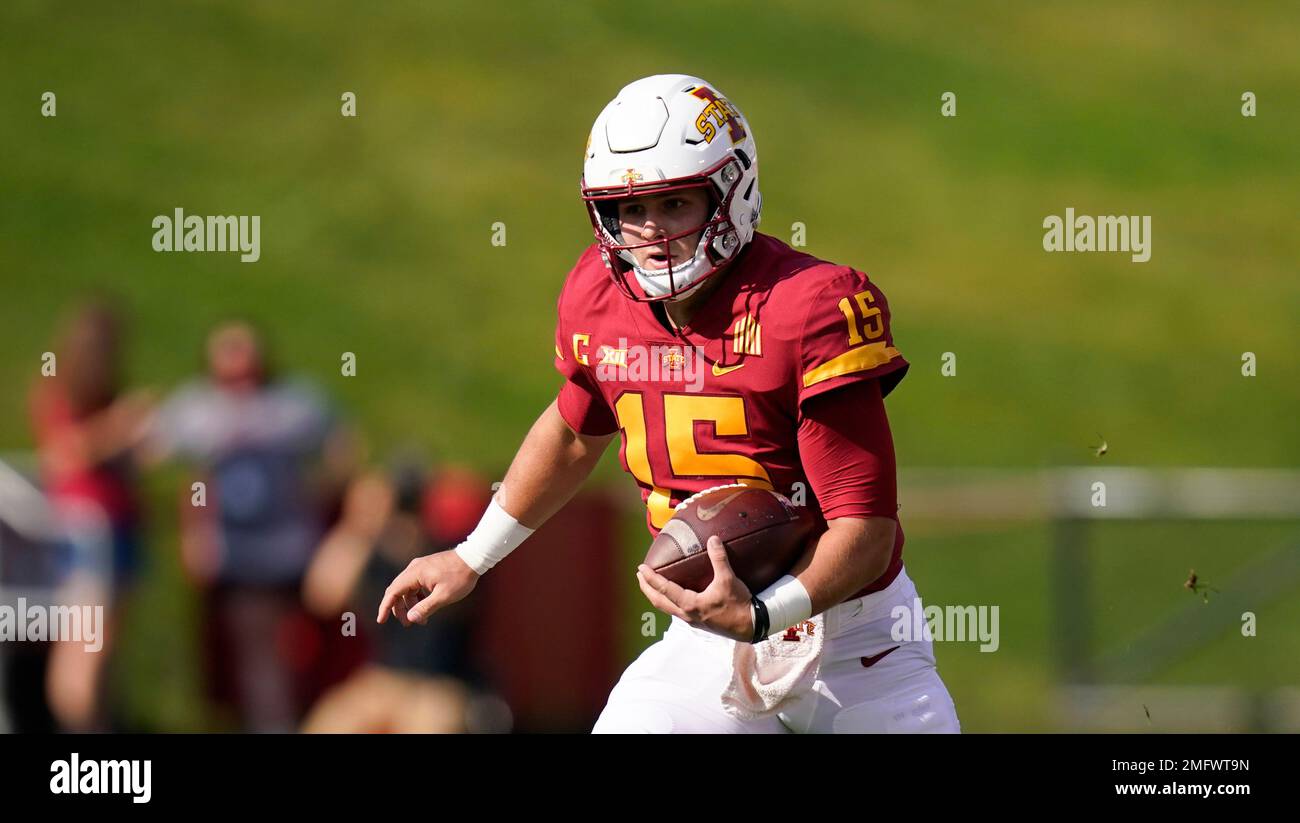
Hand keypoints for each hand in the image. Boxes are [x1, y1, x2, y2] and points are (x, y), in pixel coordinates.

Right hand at [376, 549, 478, 625]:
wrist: (474, 557)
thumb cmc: (460, 577)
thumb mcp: (443, 596)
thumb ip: (425, 608)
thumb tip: (410, 618)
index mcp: (414, 573)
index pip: (393, 592)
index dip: (385, 607)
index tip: (381, 621)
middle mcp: (414, 568)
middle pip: (398, 591)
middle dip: (400, 609)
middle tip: (408, 624)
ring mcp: (420, 567)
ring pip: (408, 588)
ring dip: (411, 604)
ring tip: (422, 619)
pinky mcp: (427, 568)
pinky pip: (416, 584)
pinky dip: (418, 597)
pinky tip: (427, 606)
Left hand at [637, 536, 753, 641]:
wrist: (751, 625)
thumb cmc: (738, 604)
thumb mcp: (729, 579)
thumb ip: (719, 559)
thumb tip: (713, 539)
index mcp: (690, 604)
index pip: (664, 589)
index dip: (651, 578)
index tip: (641, 568)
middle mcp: (687, 614)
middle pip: (659, 602)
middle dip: (647, 589)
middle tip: (639, 576)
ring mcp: (691, 620)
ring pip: (667, 608)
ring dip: (656, 596)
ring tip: (650, 585)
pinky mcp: (698, 622)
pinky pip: (676, 610)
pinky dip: (668, 601)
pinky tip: (672, 595)